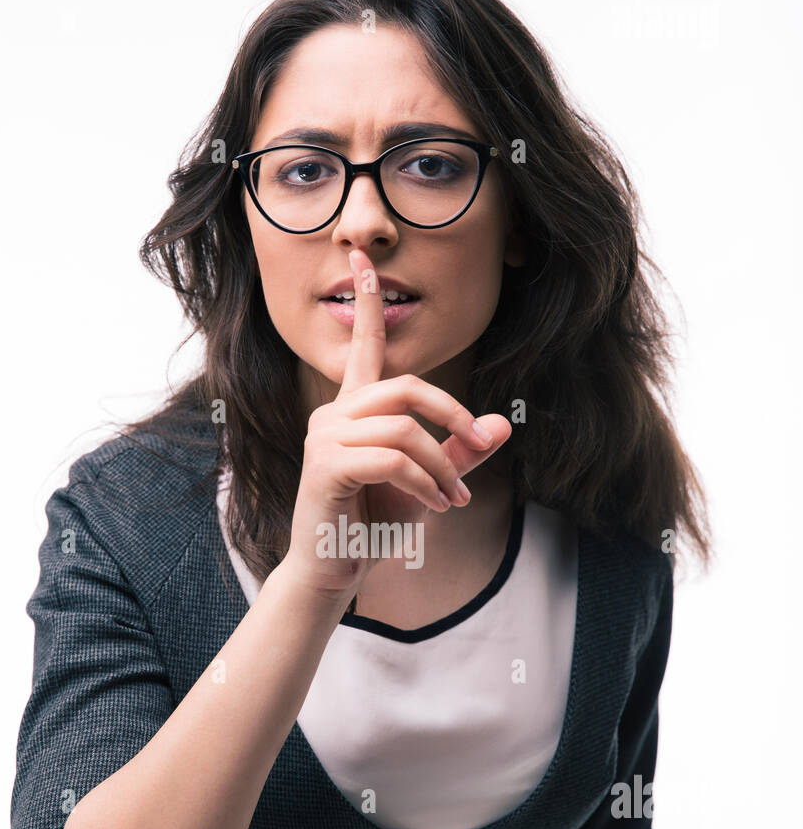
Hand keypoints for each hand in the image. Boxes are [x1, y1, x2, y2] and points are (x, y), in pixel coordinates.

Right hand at [280, 245, 511, 602]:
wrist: (335, 570)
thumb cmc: (374, 524)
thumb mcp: (428, 484)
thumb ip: (460, 454)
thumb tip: (502, 425)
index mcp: (353, 410)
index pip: (364, 347)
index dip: (365, 302)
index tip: (363, 258)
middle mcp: (334, 415)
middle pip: (406, 386)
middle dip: (452, 415)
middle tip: (477, 445)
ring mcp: (325, 438)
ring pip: (404, 428)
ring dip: (442, 465)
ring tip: (454, 498)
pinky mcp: (326, 466)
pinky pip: (392, 460)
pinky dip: (425, 483)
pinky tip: (436, 505)